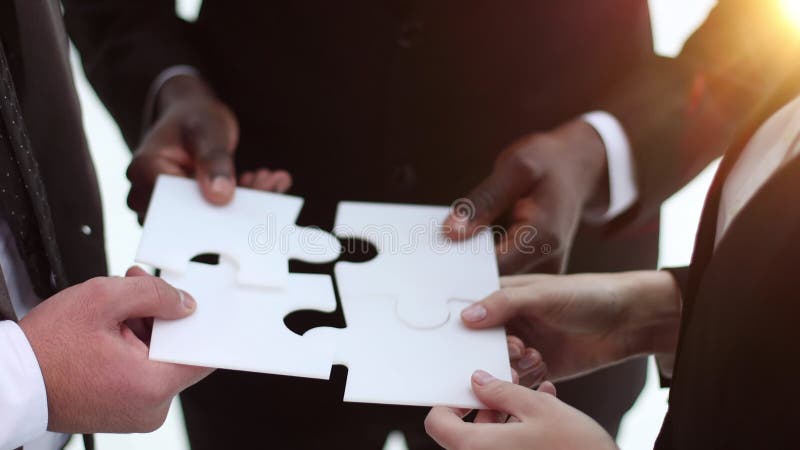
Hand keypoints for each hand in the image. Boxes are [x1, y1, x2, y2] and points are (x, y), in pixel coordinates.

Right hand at [19, 267, 212, 432]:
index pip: (203, 354)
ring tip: (113, 314)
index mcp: (151, 385)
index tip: (187, 305)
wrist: (12, 381)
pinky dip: (133, 349)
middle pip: (178, 351)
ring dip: (143, 330)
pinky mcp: (127, 410)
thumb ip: (153, 294)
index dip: (197, 323)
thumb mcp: (102, 299)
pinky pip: (144, 372)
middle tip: (134, 293)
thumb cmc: (46, 349)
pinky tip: (111, 331)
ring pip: (159, 359)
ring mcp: (140, 412)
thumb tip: (184, 302)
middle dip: (159, 317)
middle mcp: (151, 408)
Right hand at [126, 74, 291, 218]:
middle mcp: (151, 195)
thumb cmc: (195, 119)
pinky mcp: (193, 214)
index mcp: (145, 169)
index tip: (236, 199)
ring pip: (210, 223)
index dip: (203, 209)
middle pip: (191, 219)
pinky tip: (267, 181)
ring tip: (270, 180)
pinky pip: (221, 219)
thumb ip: (213, 161)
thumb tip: (220, 197)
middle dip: (233, 207)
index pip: (169, 204)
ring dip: (245, 205)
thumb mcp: (207, 131)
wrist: (195, 120)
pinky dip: (247, 202)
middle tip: (268, 185)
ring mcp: (171, 208)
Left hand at [425, 370, 616, 449]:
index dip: (450, 401)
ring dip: (509, 414)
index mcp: (477, 449)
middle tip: (513, 385)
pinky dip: (521, 431)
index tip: (472, 390)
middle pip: (466, 431)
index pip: (437, 422)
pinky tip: (546, 411)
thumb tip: (478, 381)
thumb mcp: (538, 408)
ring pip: (491, 439)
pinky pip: (509, 449)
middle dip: (489, 404)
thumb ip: (501, 391)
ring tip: (536, 394)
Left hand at [444, 119, 607, 273]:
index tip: (430, 267)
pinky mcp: (535, 268)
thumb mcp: (515, 168)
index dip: (460, 270)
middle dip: (461, 272)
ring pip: (496, 279)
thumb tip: (450, 233)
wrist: (578, 167)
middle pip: (493, 280)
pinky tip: (459, 250)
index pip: (493, 270)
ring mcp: (543, 269)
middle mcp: (547, 261)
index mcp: (542, 238)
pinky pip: (502, 271)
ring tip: (439, 255)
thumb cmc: (547, 162)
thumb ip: (483, 202)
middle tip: (426, 264)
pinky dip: (479, 261)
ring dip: (469, 268)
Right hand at [461, 271, 680, 384]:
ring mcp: (523, 345)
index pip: (471, 310)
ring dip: (509, 365)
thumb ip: (505, 303)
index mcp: (504, 296)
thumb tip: (468, 316)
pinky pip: (518, 379)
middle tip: (512, 347)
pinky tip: (542, 366)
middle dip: (488, 350)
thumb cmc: (587, 294)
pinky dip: (524, 378)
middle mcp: (510, 321)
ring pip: (498, 363)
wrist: (627, 321)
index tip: (463, 336)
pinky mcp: (538, 368)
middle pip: (481, 342)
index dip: (465, 324)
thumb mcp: (543, 294)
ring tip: (532, 356)